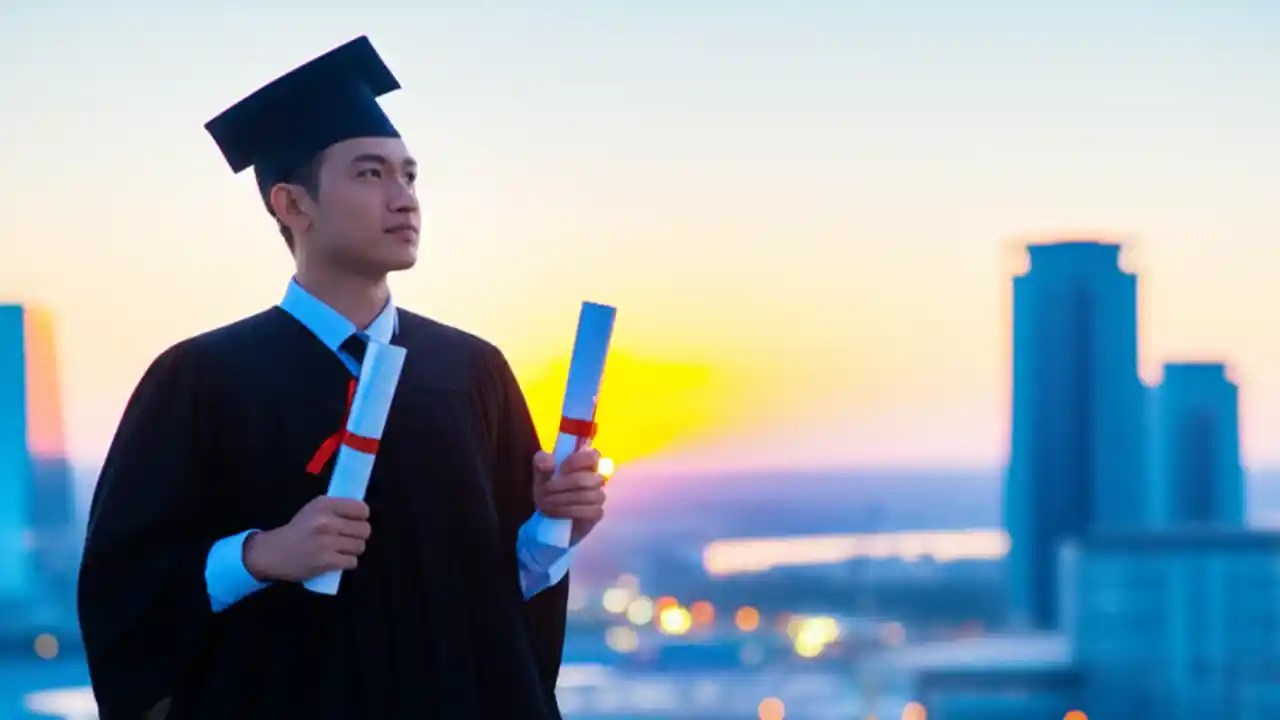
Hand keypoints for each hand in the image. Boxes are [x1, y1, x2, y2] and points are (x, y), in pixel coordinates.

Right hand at [244, 496, 371, 581]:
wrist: (273, 553)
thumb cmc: (298, 530)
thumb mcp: (314, 510)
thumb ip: (336, 508)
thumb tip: (363, 513)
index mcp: (324, 505)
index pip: (361, 509)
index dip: (361, 517)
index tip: (355, 522)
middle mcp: (326, 521)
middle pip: (364, 530)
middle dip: (359, 535)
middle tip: (348, 538)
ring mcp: (326, 542)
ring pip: (360, 546)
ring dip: (353, 550)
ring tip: (341, 549)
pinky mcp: (325, 561)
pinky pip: (352, 562)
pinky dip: (347, 562)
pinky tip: (337, 560)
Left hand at [533, 449, 606, 543]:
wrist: (547, 511)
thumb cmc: (548, 486)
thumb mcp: (540, 470)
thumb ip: (542, 461)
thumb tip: (550, 463)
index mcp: (585, 463)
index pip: (593, 456)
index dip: (576, 462)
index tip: (558, 469)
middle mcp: (596, 478)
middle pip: (587, 479)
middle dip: (563, 485)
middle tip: (545, 489)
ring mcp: (598, 496)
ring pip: (588, 496)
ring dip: (563, 499)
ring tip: (546, 502)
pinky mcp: (596, 513)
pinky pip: (589, 512)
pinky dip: (569, 511)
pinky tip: (555, 512)